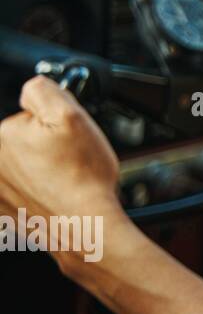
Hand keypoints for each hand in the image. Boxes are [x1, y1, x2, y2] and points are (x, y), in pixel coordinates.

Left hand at [0, 76, 122, 222]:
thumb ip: (43, 91)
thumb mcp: (72, 116)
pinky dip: (35, 190)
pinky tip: (52, 194)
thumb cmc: (82, 178)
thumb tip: (31, 88)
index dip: (50, 119)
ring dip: (41, 167)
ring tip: (63, 178)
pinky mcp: (4, 208)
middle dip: (44, 143)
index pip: (27, 111)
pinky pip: (21, 188)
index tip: (62, 137)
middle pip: (22, 137)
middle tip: (67, 157)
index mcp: (2, 136)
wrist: (84, 225)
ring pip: (24, 163)